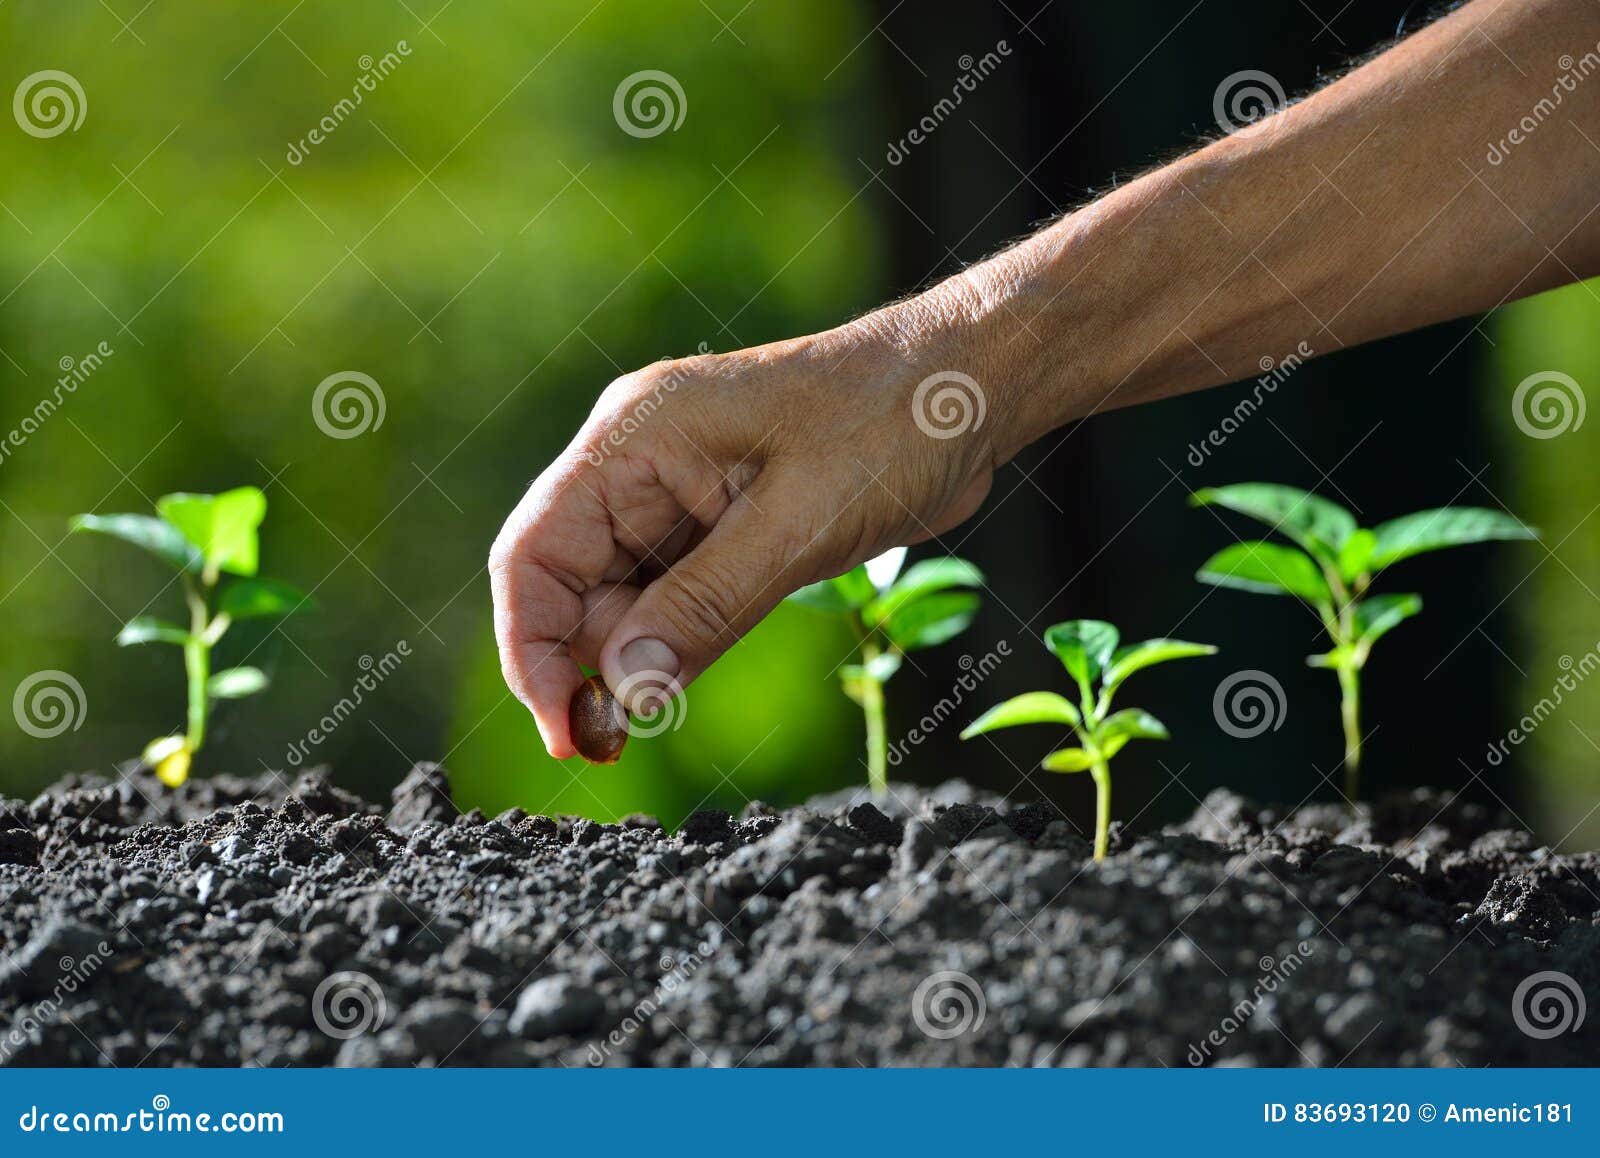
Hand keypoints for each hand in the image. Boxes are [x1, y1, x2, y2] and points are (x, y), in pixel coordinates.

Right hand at [489, 285, 1014, 757]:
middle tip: (618, 742)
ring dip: (631, 659)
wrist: (967, 390)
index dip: (529, 648)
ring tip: (661, 708)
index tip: (564, 728)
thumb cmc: (890, 426)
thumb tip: (624, 692)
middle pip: (567, 582)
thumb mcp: (798, 525)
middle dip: (584, 664)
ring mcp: (677, 494)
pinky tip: (689, 672)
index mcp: (634, 438)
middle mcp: (639, 463)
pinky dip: (671, 642)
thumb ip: (705, 606)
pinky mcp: (718, 524)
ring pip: (617, 597)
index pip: (533, 552)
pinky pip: (669, 595)